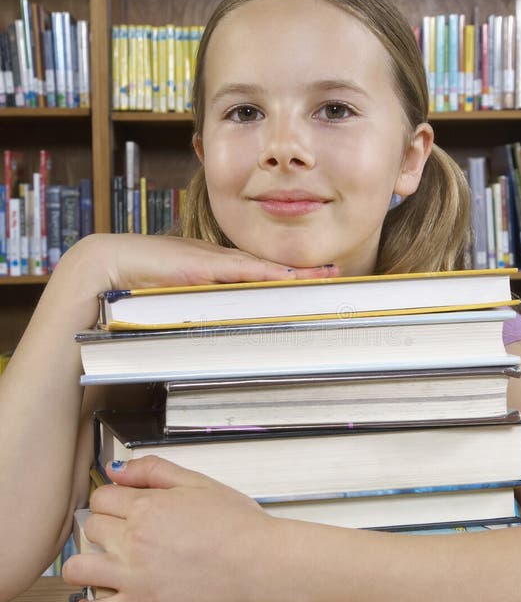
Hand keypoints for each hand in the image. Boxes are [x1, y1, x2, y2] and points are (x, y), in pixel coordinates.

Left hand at [63, 457, 280, 601]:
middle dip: (104, 529)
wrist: (260, 562)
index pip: (101, 498)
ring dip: (86, 565)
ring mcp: (134, 575)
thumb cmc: (237, 523)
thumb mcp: (197, 481)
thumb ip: (153, 470)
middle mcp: (133, 539)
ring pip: (78, 568)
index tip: (125, 509)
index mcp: (146, 506)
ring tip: (106, 566)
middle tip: (126, 536)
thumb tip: (115, 469)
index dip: (112, 501)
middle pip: (91, 528)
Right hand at [71, 232, 339, 295]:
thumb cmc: (136, 289)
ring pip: (260, 267)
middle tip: (336, 276)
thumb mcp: (178, 305)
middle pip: (268, 270)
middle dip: (302, 273)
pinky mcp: (198, 263)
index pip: (261, 277)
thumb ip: (201, 314)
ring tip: (323, 275)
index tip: (317, 285)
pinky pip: (238, 269)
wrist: (103, 267)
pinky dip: (263, 273)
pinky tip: (287, 275)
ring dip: (292, 272)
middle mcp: (217, 263)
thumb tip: (223, 340)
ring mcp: (209, 260)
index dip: (290, 280)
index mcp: (215, 273)